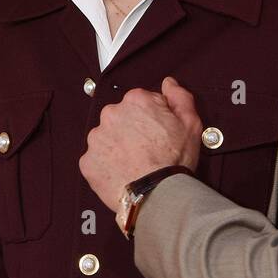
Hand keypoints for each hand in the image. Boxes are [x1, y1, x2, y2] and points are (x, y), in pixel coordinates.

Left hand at [79, 77, 203, 211]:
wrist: (156, 195)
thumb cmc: (174, 160)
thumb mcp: (190, 124)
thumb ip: (179, 97)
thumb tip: (168, 83)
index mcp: (135, 101)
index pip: (141, 102)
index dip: (153, 118)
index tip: (158, 133)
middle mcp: (111, 114)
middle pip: (121, 118)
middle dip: (131, 130)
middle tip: (147, 150)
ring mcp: (96, 138)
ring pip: (107, 138)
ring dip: (117, 147)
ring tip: (135, 164)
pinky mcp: (87, 161)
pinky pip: (96, 160)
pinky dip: (106, 166)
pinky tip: (122, 174)